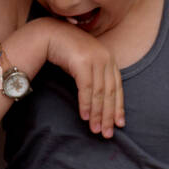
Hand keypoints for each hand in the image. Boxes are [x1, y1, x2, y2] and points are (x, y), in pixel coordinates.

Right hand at [42, 22, 124, 137]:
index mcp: (109, 58)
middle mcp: (105, 57)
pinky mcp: (83, 61)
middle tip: (107, 133)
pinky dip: (86, 104)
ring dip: (97, 113)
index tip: (119, 124)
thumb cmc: (66, 51)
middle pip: (110, 92)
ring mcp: (95, 58)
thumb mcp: (85, 63)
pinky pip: (86, 88)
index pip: (118, 87)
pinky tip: (85, 116)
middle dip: (108, 115)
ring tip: (95, 129)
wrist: (48, 34)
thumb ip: (96, 76)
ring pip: (99, 92)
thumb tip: (102, 100)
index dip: (119, 107)